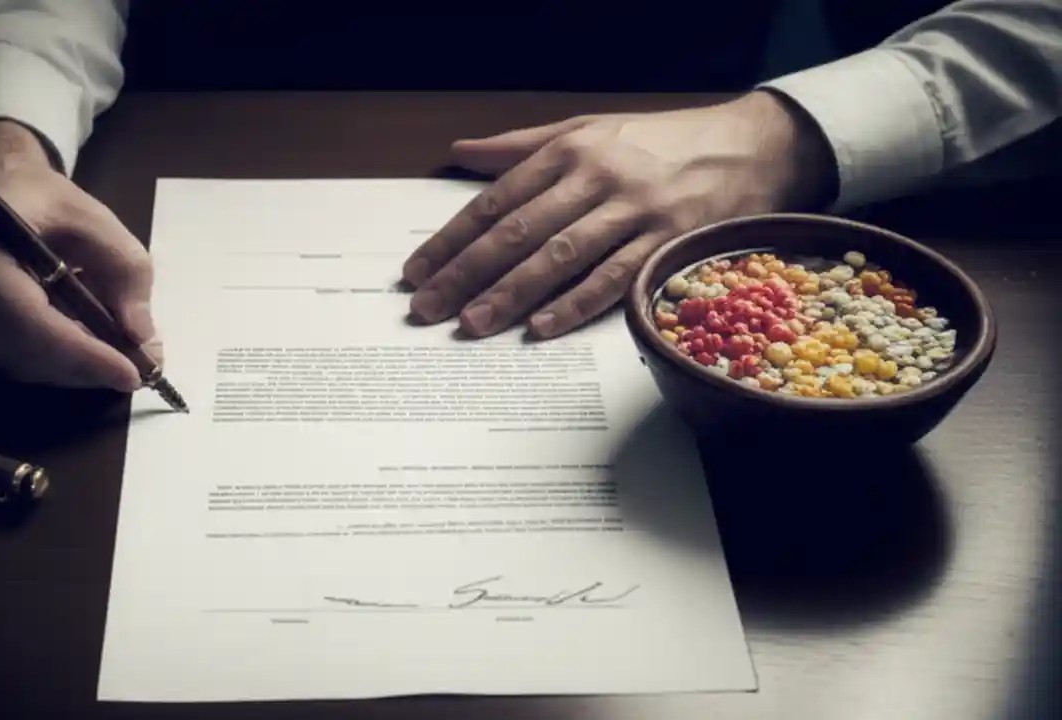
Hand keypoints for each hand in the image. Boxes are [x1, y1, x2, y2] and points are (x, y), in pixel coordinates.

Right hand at [0, 120, 158, 390]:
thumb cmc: (37, 198)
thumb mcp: (92, 216)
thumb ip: (124, 267)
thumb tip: (141, 335)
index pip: (24, 318)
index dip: (81, 352)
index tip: (131, 372)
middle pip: (18, 353)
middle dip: (82, 367)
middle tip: (133, 369)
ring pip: (10, 366)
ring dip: (66, 369)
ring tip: (108, 354)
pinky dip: (42, 363)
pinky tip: (72, 347)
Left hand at [402, 91, 835, 338]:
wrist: (751, 146)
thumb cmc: (660, 141)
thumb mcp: (588, 128)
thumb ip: (520, 146)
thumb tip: (459, 153)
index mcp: (569, 150)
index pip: (496, 200)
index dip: (451, 238)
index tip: (416, 271)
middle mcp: (596, 178)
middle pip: (517, 232)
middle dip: (466, 273)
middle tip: (426, 308)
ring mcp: (634, 211)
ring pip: (559, 257)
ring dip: (510, 294)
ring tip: (471, 324)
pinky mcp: (668, 242)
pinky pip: (613, 279)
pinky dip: (575, 304)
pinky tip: (540, 327)